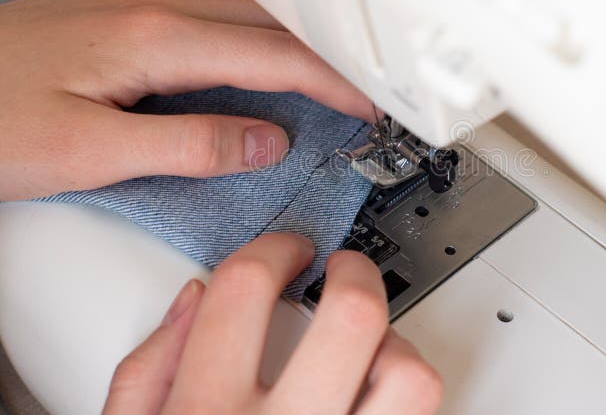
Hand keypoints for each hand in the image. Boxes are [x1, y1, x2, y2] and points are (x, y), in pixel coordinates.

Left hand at [0, 0, 373, 200]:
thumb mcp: (92, 155)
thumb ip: (189, 145)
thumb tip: (264, 142)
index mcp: (155, 40)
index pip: (273, 57)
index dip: (332, 82)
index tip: (368, 105)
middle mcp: (148, 3)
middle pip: (265, 16)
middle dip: (325, 47)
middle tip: (362, 79)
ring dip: (286, 15)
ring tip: (322, 43)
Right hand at [103, 233, 442, 413]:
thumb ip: (151, 366)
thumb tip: (196, 300)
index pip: (247, 290)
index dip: (275, 249)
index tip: (289, 252)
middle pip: (351, 319)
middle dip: (355, 275)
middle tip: (345, 272)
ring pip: (410, 379)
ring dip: (397, 346)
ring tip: (373, 347)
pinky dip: (401, 409)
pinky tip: (373, 408)